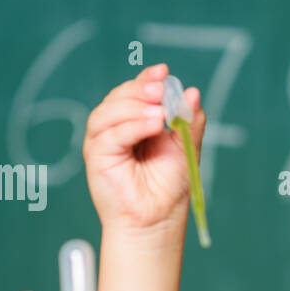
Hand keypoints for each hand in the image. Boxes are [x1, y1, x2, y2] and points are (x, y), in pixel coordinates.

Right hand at [83, 62, 206, 237]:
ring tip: (160, 113)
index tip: (164, 71)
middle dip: (140, 89)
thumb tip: (193, 92)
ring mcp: (103, 141)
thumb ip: (189, 121)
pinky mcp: (96, 157)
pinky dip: (132, 126)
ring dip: (135, 106)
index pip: (136, 92)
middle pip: (119, 97)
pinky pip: (110, 134)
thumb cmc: (168, 187)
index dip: (147, 78)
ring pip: (109, 111)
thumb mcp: (185, 148)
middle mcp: (116, 128)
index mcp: (135, 122)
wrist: (157, 220)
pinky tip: (152, 124)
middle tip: (161, 88)